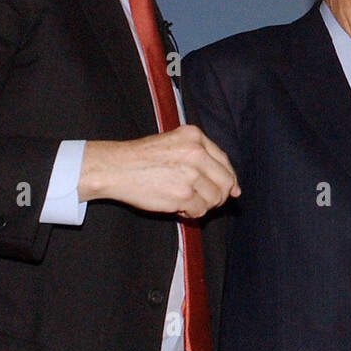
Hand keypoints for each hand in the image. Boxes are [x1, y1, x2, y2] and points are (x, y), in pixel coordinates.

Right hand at [78, 125, 239, 217]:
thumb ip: (202, 158)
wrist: (114, 167)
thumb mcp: (173, 143)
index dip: (230, 178)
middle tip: (207, 201)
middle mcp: (196, 152)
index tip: (231, 190)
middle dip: (220, 195)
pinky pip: (200, 210)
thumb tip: (235, 188)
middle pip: (226, 181)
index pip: (225, 161)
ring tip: (185, 202)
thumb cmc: (141, 158)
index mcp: (195, 136)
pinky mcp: (183, 194)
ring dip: (203, 205)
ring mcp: (191, 173)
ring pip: (215, 198)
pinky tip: (178, 208)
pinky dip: (191, 214)